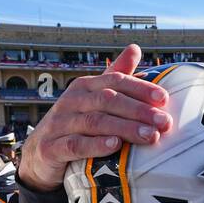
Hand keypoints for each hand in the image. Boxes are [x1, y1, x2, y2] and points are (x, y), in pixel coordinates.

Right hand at [16, 44, 172, 191]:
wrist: (39, 154)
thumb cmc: (74, 124)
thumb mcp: (92, 99)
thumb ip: (114, 76)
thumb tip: (135, 48)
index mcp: (85, 87)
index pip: (115, 81)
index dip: (141, 89)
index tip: (164, 99)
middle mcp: (71, 101)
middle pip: (108, 100)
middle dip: (138, 111)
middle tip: (163, 123)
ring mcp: (59, 123)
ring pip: (95, 122)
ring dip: (125, 128)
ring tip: (148, 136)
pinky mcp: (51, 147)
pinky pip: (75, 145)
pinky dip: (96, 145)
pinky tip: (115, 146)